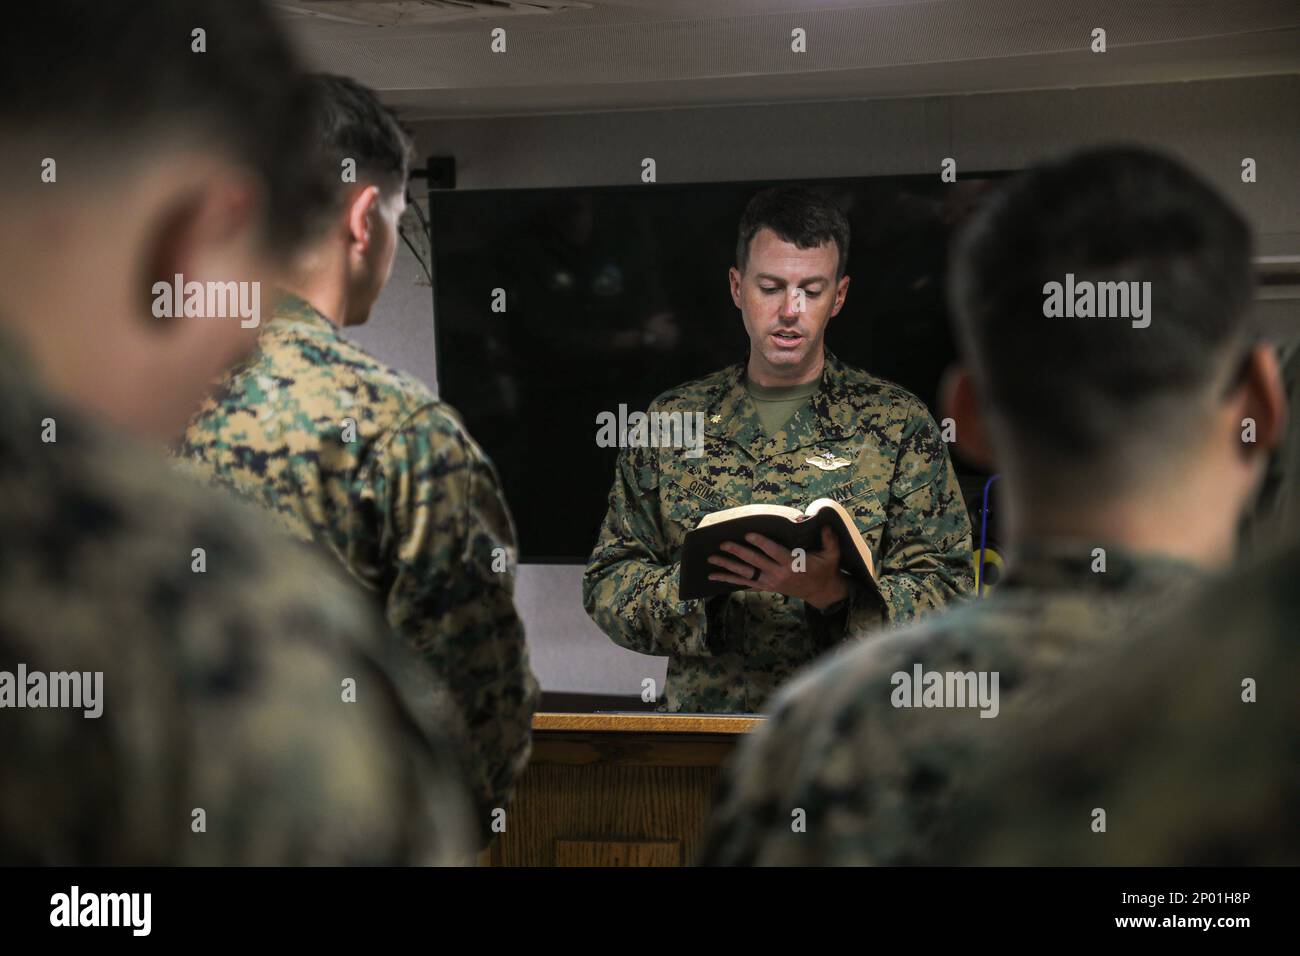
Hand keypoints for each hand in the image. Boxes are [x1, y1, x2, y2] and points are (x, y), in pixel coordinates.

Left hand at [707, 526, 849, 610]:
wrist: (821, 592)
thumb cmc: (825, 569)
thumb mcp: (832, 554)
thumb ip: (829, 540)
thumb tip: (825, 525)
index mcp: (792, 563)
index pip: (773, 552)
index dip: (761, 543)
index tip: (748, 535)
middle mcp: (778, 574)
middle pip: (754, 562)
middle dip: (737, 552)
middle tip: (723, 544)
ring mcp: (770, 582)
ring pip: (745, 573)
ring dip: (727, 566)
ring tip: (711, 559)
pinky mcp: (766, 587)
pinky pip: (744, 584)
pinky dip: (729, 580)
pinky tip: (715, 576)